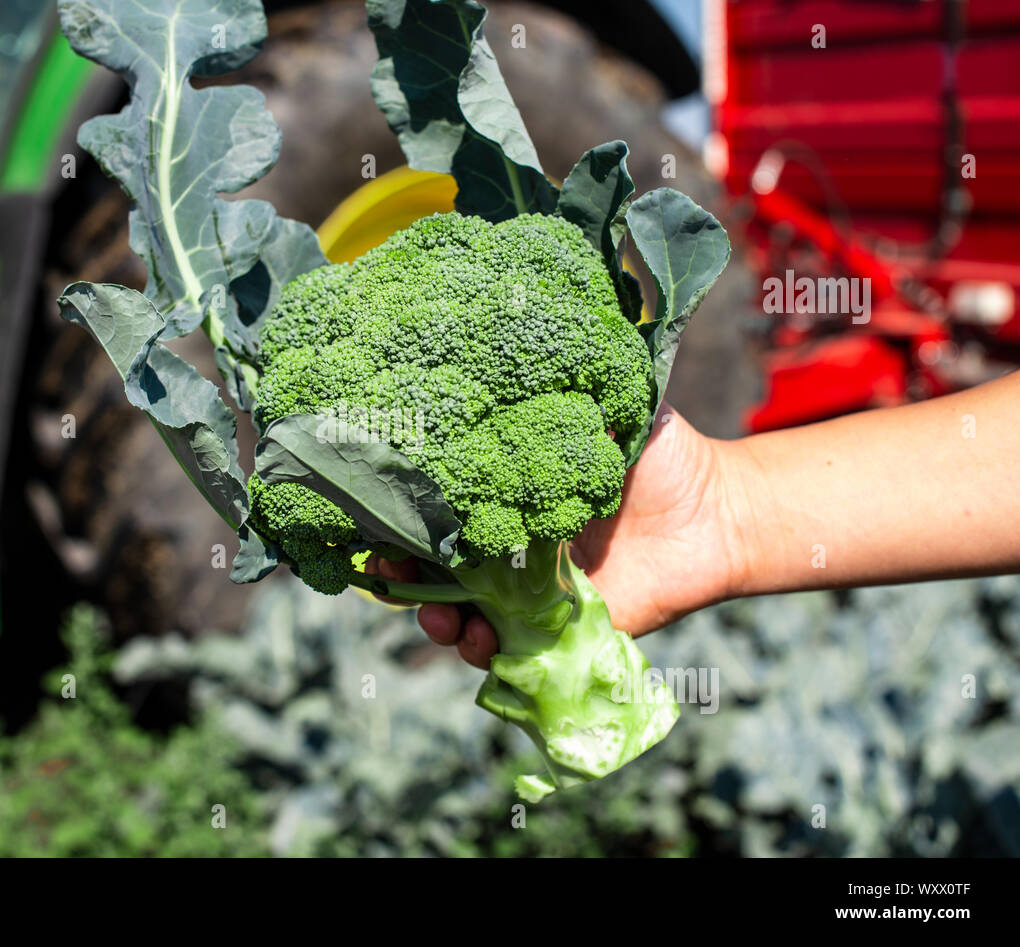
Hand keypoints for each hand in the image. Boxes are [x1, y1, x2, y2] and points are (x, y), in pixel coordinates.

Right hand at [368, 404, 750, 667]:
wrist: (716, 512)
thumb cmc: (660, 455)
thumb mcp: (602, 413)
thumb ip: (559, 395)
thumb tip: (509, 348)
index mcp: (505, 498)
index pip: (436, 512)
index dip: (400, 518)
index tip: (374, 514)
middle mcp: (508, 549)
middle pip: (434, 570)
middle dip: (402, 576)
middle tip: (389, 572)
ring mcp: (530, 596)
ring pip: (463, 617)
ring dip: (440, 622)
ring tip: (441, 618)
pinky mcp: (561, 633)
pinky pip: (513, 652)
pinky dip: (489, 653)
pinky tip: (482, 640)